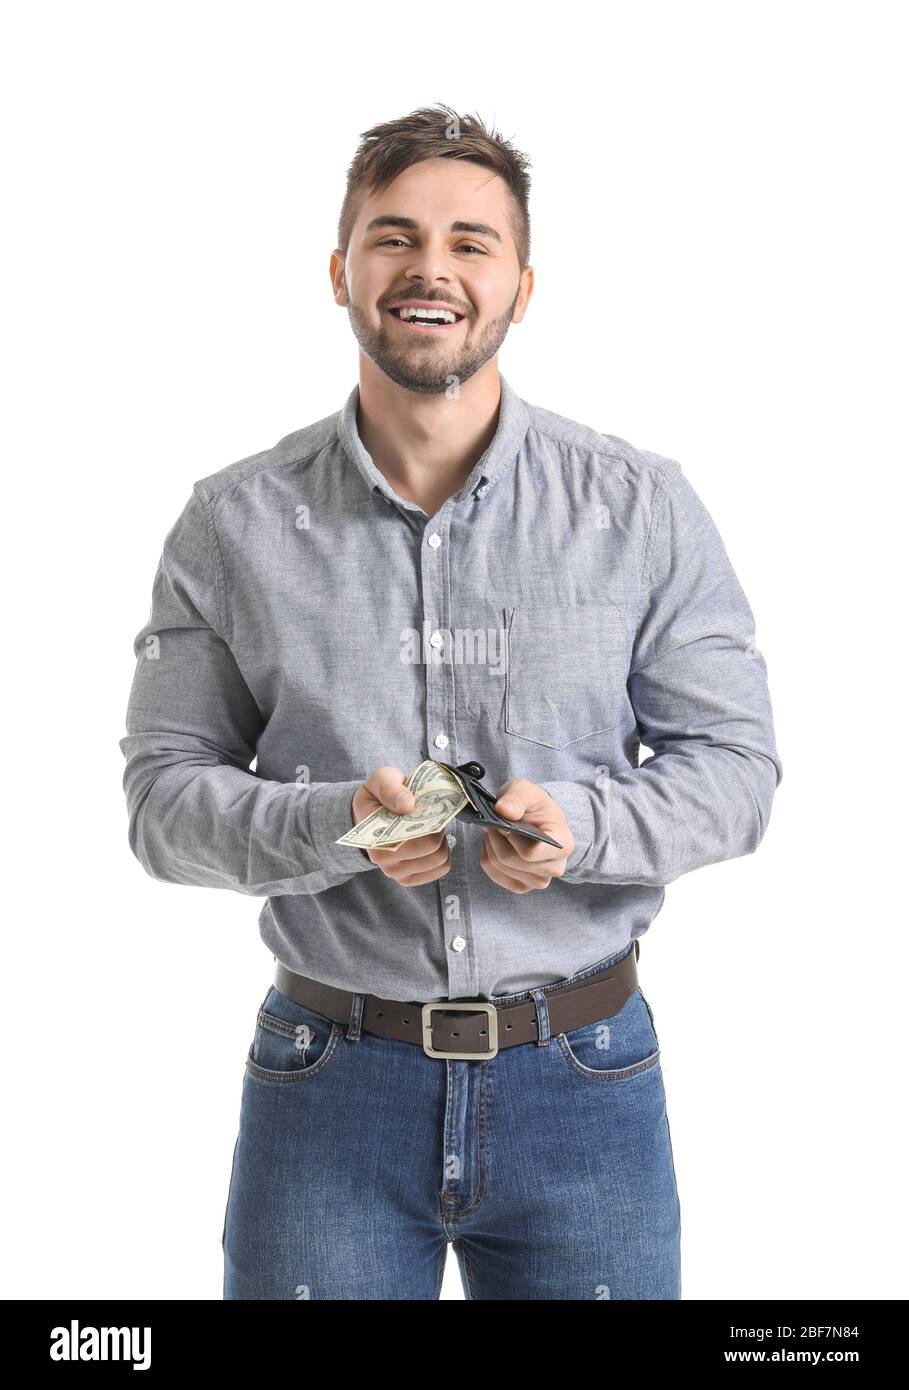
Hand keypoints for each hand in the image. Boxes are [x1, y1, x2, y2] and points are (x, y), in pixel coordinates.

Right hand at [352, 765, 451, 886]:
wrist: (370, 812)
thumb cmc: (378, 796)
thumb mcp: (381, 780)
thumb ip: (390, 788)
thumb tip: (407, 805)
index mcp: (374, 838)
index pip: (417, 840)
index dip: (430, 821)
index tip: (424, 806)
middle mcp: (383, 861)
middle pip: (433, 849)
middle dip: (438, 829)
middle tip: (430, 815)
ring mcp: (396, 872)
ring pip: (440, 861)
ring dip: (441, 841)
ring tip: (429, 827)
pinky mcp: (408, 878)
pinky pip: (440, 869)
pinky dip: (442, 853)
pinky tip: (430, 841)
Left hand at [480, 778, 574, 892]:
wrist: (535, 819)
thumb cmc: (534, 805)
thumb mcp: (526, 790)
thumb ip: (517, 797)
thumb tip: (504, 811)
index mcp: (564, 844)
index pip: (531, 853)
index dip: (511, 837)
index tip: (504, 822)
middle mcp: (555, 867)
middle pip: (511, 860)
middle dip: (496, 839)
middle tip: (494, 823)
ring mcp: (539, 880)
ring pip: (500, 867)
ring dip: (491, 846)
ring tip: (497, 832)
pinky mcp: (523, 886)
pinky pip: (494, 874)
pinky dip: (488, 857)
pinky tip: (495, 845)